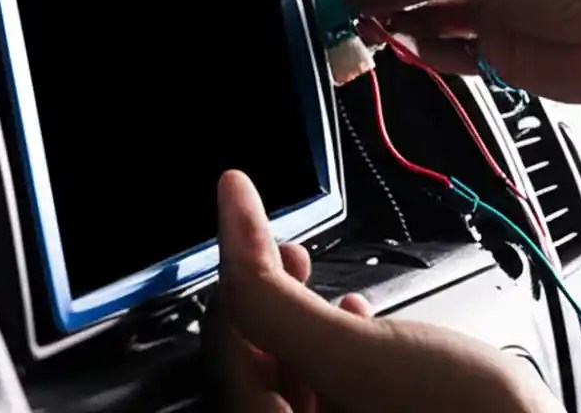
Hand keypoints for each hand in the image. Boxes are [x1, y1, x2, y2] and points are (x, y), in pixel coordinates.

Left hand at [214, 170, 558, 412]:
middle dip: (263, 292)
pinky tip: (356, 315)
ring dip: (296, 311)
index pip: (224, 345)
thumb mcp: (353, 355)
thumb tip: (232, 221)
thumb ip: (273, 299)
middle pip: (250, 360)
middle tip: (283, 245)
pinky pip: (329, 380)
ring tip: (308, 271)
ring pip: (289, 368)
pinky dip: (334, 338)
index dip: (233, 263)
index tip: (239, 199)